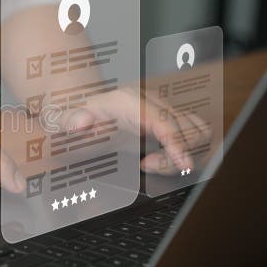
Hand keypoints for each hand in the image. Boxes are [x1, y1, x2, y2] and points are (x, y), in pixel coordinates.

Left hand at [58, 86, 210, 174]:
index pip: (165, 120)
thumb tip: (79, 123)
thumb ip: (72, 120)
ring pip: (197, 131)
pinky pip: (195, 135)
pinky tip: (159, 160)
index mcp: (130, 101)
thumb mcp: (69, 119)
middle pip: (186, 128)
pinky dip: (187, 151)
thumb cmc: (78, 117)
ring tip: (153, 163)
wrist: (81, 111)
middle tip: (146, 166)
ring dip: (186, 153)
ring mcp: (163, 111)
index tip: (182, 163)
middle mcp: (151, 102)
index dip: (177, 142)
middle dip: (174, 154)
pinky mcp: (168, 122)